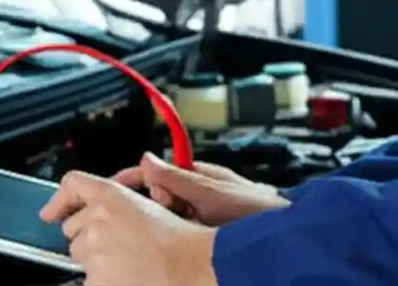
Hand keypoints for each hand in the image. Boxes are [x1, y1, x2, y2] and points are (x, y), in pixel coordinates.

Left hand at [39, 169, 216, 285]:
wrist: (193, 267)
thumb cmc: (182, 240)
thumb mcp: (151, 205)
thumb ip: (118, 203)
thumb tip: (100, 209)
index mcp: (111, 196)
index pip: (73, 184)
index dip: (60, 199)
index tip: (50, 212)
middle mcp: (95, 221)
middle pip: (73, 227)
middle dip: (88, 235)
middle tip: (119, 243)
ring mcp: (92, 253)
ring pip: (79, 256)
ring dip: (95, 259)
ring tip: (128, 261)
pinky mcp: (93, 282)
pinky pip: (86, 280)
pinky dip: (100, 280)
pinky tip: (125, 276)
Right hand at [114, 152, 289, 225]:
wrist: (285, 234)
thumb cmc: (256, 208)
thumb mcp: (210, 192)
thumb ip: (177, 177)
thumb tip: (146, 158)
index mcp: (198, 175)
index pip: (156, 172)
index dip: (134, 179)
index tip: (111, 187)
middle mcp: (200, 192)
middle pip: (160, 196)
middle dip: (157, 205)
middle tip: (170, 214)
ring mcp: (204, 212)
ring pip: (171, 216)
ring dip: (172, 222)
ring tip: (188, 229)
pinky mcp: (208, 232)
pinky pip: (184, 231)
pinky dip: (182, 234)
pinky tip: (188, 239)